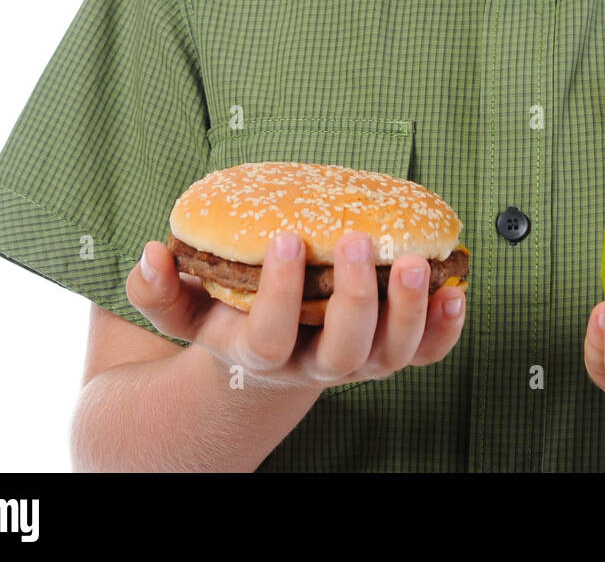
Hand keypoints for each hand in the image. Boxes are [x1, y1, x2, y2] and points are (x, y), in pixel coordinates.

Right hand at [125, 230, 466, 391]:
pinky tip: (454, 292)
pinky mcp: (391, 351)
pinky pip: (425, 352)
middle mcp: (313, 365)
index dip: (280, 292)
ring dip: (408, 309)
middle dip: (353, 298)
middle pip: (341, 352)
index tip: (287, 239)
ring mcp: (357, 361)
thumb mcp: (186, 309)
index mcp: (260, 355)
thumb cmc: (228, 320)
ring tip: (412, 261)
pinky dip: (444, 327)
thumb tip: (150, 254)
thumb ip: (161, 290)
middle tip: (354, 241)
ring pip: (390, 356)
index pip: (270, 336)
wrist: (267, 360)